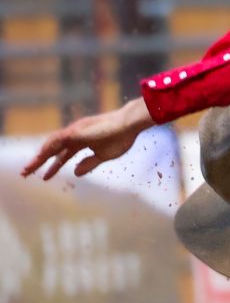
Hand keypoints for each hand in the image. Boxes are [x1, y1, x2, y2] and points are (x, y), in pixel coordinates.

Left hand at [21, 97, 152, 180]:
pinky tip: (39, 158)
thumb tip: (75, 173)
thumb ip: (89, 163)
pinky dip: (46, 150)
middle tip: (26, 173)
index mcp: (83, 141)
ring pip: (51, 145)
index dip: (54, 167)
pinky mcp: (75, 131)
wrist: (130, 124)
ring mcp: (74, 131)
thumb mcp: (104, 155)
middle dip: (40, 162)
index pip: (63, 156)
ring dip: (38, 157)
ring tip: (28, 170)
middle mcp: (75, 135)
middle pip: (53, 150)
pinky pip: (56, 141)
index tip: (45, 178)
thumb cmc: (122, 137)